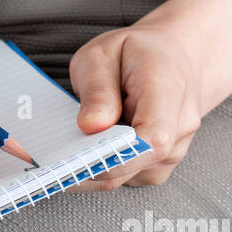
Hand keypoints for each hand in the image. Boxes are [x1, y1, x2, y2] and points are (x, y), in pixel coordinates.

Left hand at [67, 17, 205, 190]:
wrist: (175, 59)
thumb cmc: (137, 54)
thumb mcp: (104, 54)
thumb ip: (97, 89)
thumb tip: (90, 127)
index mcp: (168, 90)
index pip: (153, 140)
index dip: (117, 157)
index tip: (79, 158)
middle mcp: (179, 127)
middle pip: (134, 164)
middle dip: (90, 163)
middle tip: (52, 153)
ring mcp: (173, 152)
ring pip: (125, 176)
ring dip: (94, 165)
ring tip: (75, 139)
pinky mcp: (159, 167)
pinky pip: (126, 177)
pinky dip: (103, 167)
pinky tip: (92, 146)